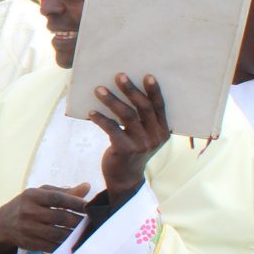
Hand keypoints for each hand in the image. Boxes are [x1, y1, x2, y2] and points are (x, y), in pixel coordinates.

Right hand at [0, 184, 92, 252]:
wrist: (3, 224)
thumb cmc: (27, 205)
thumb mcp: (40, 194)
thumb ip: (63, 192)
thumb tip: (87, 187)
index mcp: (32, 196)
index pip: (57, 198)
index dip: (76, 202)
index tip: (90, 206)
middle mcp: (28, 212)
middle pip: (60, 217)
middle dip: (78, 221)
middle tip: (92, 222)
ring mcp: (28, 229)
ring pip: (57, 234)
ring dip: (74, 235)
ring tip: (85, 233)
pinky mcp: (29, 243)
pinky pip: (52, 246)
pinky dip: (65, 245)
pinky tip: (73, 243)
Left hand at [87, 73, 169, 197]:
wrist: (125, 178)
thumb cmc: (133, 150)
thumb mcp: (144, 136)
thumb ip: (143, 120)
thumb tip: (125, 91)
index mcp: (163, 130)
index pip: (160, 107)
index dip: (154, 91)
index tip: (147, 75)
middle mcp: (155, 136)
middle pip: (143, 108)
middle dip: (130, 90)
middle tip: (119, 76)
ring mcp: (141, 143)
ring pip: (127, 116)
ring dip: (111, 100)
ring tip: (98, 89)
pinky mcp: (125, 149)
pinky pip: (112, 129)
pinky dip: (101, 119)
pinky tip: (91, 112)